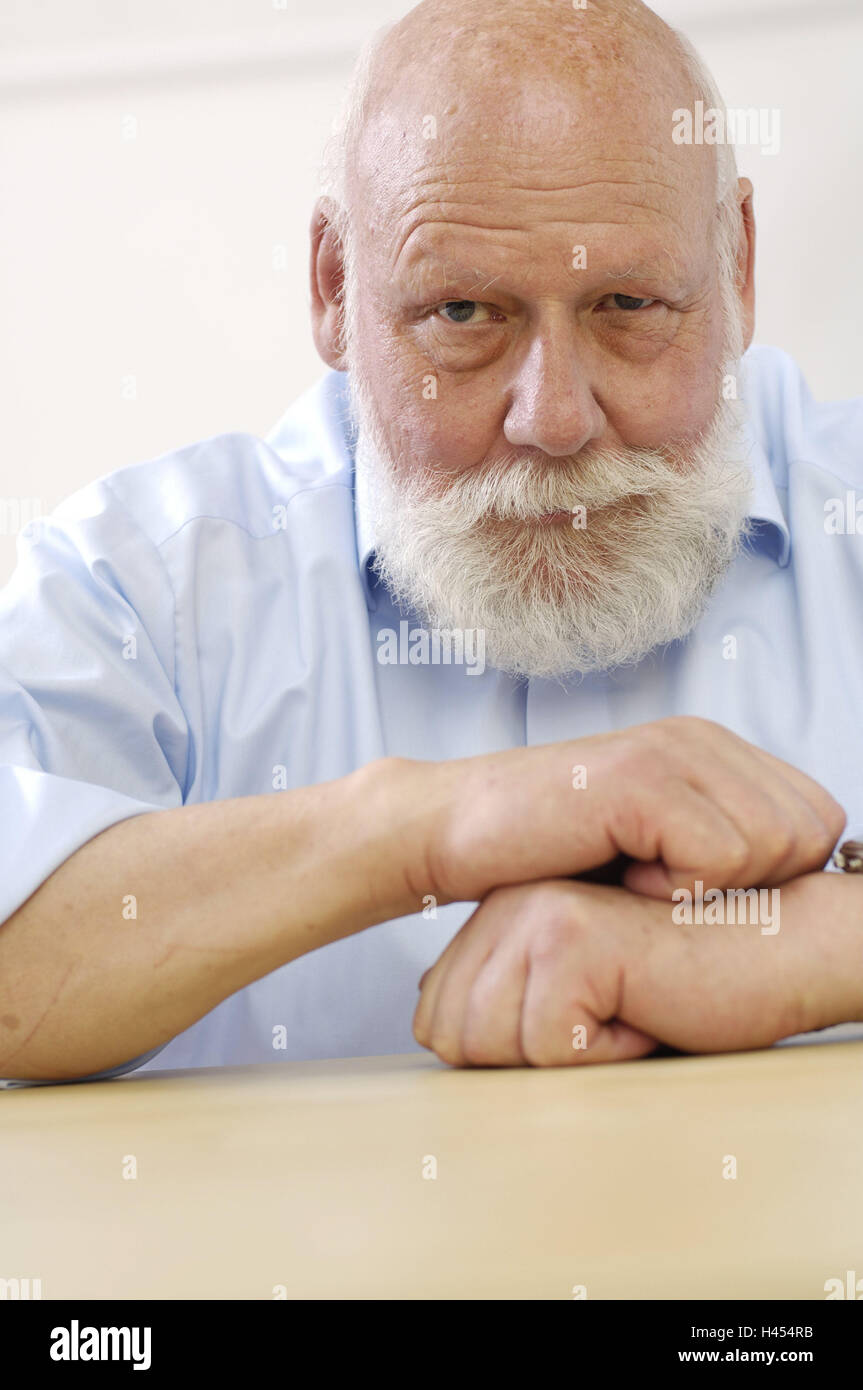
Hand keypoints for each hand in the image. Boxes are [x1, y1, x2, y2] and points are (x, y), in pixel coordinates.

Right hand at [409, 716, 843, 904]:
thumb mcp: (656, 849)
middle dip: (753, 886)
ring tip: (638, 878)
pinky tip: (624, 876)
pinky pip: (723, 859)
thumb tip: (795, 881)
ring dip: (709, 890)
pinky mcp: (642, 778)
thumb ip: (724, 845)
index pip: (820, 821)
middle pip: (809, 835)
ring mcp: (675, 751)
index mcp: (715, 749)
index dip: (774, 877)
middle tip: (667, 888)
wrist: (455, 834)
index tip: (694, 888)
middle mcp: (704, 738)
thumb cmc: (548, 857)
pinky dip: (676, 891)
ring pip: (775, 848)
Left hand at [412, 872, 862, 1065]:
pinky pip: (551, 1048)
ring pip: (492, 1048)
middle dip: (533, 1060)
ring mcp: (536, 914)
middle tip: (606, 1016)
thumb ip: (503, 997)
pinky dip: (610, 1052)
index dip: (509, 1056)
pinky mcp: (573, 938)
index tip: (579, 1021)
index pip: (434, 1021)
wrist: (770, 954)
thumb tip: (430, 1025)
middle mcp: (506, 905)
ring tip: (627, 1007)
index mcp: (497, 914)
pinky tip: (649, 1007)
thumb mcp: (570, 995)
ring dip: (572, 1057)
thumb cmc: (678, 986)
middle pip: (451, 1039)